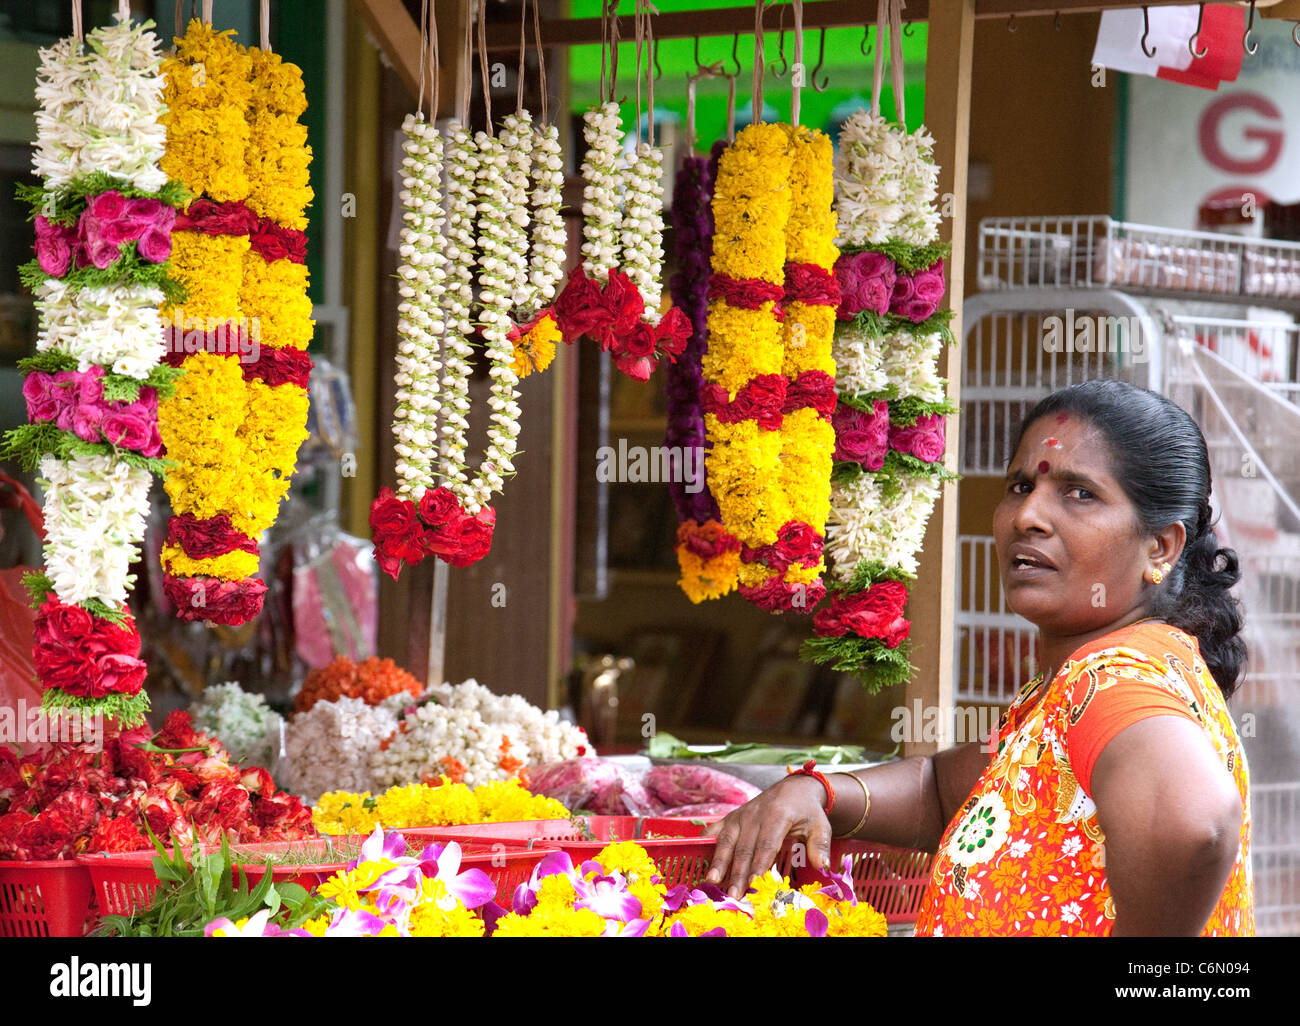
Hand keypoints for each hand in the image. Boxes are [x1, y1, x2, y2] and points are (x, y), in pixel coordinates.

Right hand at [702, 774, 832, 899]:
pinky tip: (700, 859)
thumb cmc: (806, 811)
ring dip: (719, 862)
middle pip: (744, 847)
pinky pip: (716, 829)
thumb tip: (822, 866)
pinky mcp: (731, 817)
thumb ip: (820, 845)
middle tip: (733, 895)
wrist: (793, 789)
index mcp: (777, 816)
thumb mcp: (820, 825)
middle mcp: (755, 815)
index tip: (754, 883)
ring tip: (712, 881)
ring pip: (727, 840)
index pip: (767, 844)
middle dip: (738, 873)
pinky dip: (706, 843)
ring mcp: (740, 815)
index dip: (760, 864)